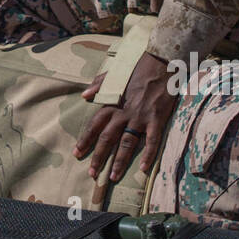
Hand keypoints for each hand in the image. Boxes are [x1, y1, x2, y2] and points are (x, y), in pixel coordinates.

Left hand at [75, 52, 176, 181]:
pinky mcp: (156, 118)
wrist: (161, 62)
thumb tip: (84, 96)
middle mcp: (124, 112)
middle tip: (92, 173)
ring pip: (127, 143)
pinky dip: (148, 155)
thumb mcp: (114, 74)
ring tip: (112, 176)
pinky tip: (143, 169)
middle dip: (98, 156)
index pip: (95, 124)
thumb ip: (99, 85)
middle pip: (107, 138)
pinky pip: (152, 141)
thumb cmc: (137, 68)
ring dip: (119, 161)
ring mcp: (140, 116)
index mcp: (112, 102)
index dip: (85, 139)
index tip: (77, 152)